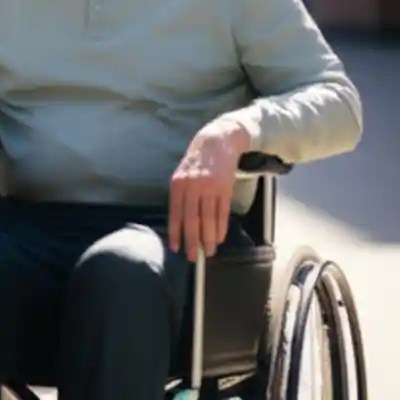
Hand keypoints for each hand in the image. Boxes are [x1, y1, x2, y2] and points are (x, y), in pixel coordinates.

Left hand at [169, 118, 250, 261]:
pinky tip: (218, 238)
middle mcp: (192, 186)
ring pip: (208, 219)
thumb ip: (180, 196)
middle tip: (194, 257)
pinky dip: (220, 228)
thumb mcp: (181, 175)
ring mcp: (209, 187)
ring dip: (208, 238)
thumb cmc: (196, 162)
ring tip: (209, 251)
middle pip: (192, 219)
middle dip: (192, 241)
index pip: (175, 214)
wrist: (216, 142)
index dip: (175, 232)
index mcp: (177, 184)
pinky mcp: (224, 188)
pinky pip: (222, 213)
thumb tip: (179, 223)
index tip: (176, 247)